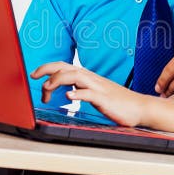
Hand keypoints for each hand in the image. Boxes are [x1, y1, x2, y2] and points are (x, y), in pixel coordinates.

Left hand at [31, 62, 145, 126]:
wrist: (140, 108)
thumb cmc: (119, 103)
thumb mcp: (95, 94)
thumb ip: (82, 89)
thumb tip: (67, 90)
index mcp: (88, 78)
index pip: (65, 66)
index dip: (48, 67)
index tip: (35, 74)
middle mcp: (92, 79)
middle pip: (66, 67)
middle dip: (47, 69)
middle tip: (33, 75)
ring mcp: (99, 88)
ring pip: (75, 76)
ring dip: (58, 80)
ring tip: (47, 89)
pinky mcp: (105, 99)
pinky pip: (90, 94)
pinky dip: (78, 93)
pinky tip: (69, 96)